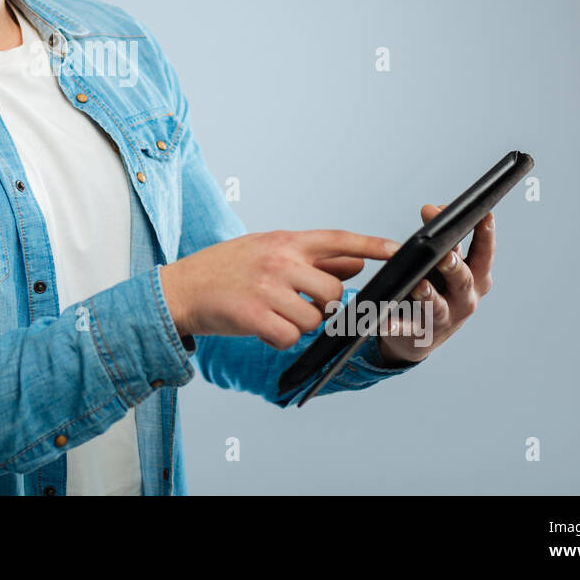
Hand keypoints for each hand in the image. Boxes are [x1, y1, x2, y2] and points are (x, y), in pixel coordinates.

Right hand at [160, 229, 399, 350]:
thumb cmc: (226, 269)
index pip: (338, 239)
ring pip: (313, 319)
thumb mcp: (267, 250)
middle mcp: (278, 260)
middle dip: (324, 307)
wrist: (179, 288)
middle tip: (299, 306)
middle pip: (332, 292)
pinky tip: (262, 328)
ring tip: (273, 315)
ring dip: (299, 326)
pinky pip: (289, 338)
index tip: (400, 249)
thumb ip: (311, 257)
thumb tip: (356, 262)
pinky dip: (279, 340)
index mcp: (284, 240)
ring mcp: (266, 287)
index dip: (372, 244)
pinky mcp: (253, 315)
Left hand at [375, 204, 495, 365]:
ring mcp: (443, 317)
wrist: (427, 335)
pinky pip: (406, 328)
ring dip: (428, 295)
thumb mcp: (446, 263)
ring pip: (437, 306)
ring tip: (418, 286)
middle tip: (445, 256)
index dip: (485, 234)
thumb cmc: (439, 286)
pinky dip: (396, 325)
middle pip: (462, 280)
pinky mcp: (418, 332)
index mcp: (476, 278)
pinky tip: (386, 321)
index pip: (484, 253)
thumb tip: (433, 208)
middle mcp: (465, 298)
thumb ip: (443, 237)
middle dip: (454, 266)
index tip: (483, 215)